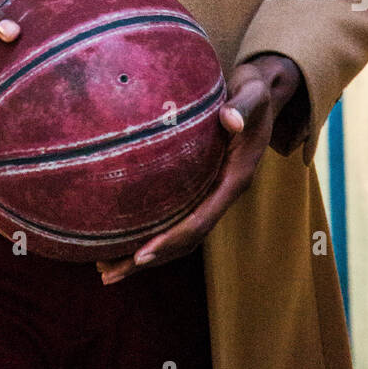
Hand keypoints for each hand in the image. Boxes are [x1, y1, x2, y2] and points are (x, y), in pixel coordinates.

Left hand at [96, 53, 302, 285]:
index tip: (141, 255)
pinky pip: (176, 216)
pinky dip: (150, 230)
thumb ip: (243, 106)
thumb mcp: (253, 94)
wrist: (261, 96)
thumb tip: (231, 119)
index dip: (171, 239)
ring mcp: (212, 193)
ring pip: (179, 234)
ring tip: (105, 268)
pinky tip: (121, 233)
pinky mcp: (201, 186)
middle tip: (108, 274)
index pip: (200, 220)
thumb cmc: (254, 94)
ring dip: (145, 254)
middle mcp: (222, 194)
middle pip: (185, 239)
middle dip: (150, 259)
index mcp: (235, 180)